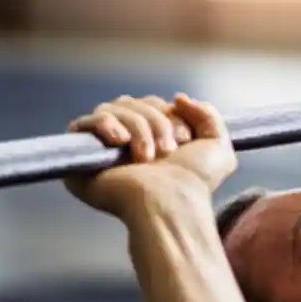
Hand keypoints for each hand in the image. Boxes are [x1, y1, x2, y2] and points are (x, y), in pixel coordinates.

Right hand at [63, 93, 236, 216]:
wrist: (170, 203)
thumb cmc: (193, 182)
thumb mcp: (217, 145)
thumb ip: (207, 115)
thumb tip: (178, 98)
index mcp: (153, 136)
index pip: (153, 103)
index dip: (170, 114)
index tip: (183, 140)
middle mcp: (127, 140)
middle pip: (134, 103)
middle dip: (156, 122)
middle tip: (167, 152)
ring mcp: (103, 147)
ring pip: (114, 109)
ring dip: (138, 129)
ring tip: (147, 157)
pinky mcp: (83, 155)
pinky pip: (85, 122)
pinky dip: (106, 125)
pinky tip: (119, 142)